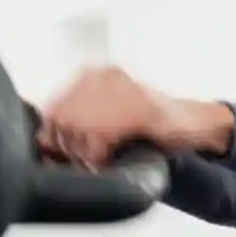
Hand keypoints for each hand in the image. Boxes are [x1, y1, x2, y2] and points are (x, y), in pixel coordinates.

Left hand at [37, 65, 235, 167]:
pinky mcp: (141, 108)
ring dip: (82, 153)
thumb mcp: (107, 121)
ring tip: (96, 161)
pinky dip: (99, 153)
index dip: (54, 135)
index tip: (61, 154)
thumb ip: (77, 125)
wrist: (194, 124)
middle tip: (82, 161)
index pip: (54, 106)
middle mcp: (106, 76)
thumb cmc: (150, 126)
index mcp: (95, 75)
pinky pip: (103, 133)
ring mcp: (125, 90)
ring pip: (77, 126)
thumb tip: (42, 142)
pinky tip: (106, 159)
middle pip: (62, 117)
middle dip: (66, 146)